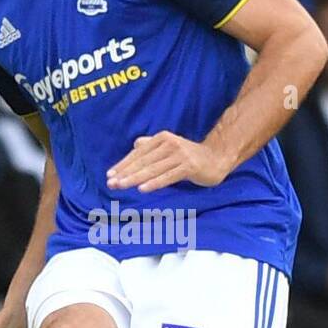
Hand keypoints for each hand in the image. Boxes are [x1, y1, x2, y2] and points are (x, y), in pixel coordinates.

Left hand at [106, 132, 227, 192]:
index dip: (123, 164)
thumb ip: (152, 146)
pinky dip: (154, 183)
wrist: (217, 158)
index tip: (110, 175)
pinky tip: (142, 189)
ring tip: (121, 186)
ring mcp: (180, 155)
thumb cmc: (190, 156)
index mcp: (162, 139)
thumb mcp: (170, 148)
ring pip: (152, 169)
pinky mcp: (189, 166)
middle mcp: (169, 144)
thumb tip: (136, 145)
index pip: (138, 153)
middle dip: (125, 173)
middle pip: (143, 161)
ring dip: (135, 178)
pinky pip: (168, 177)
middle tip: (111, 183)